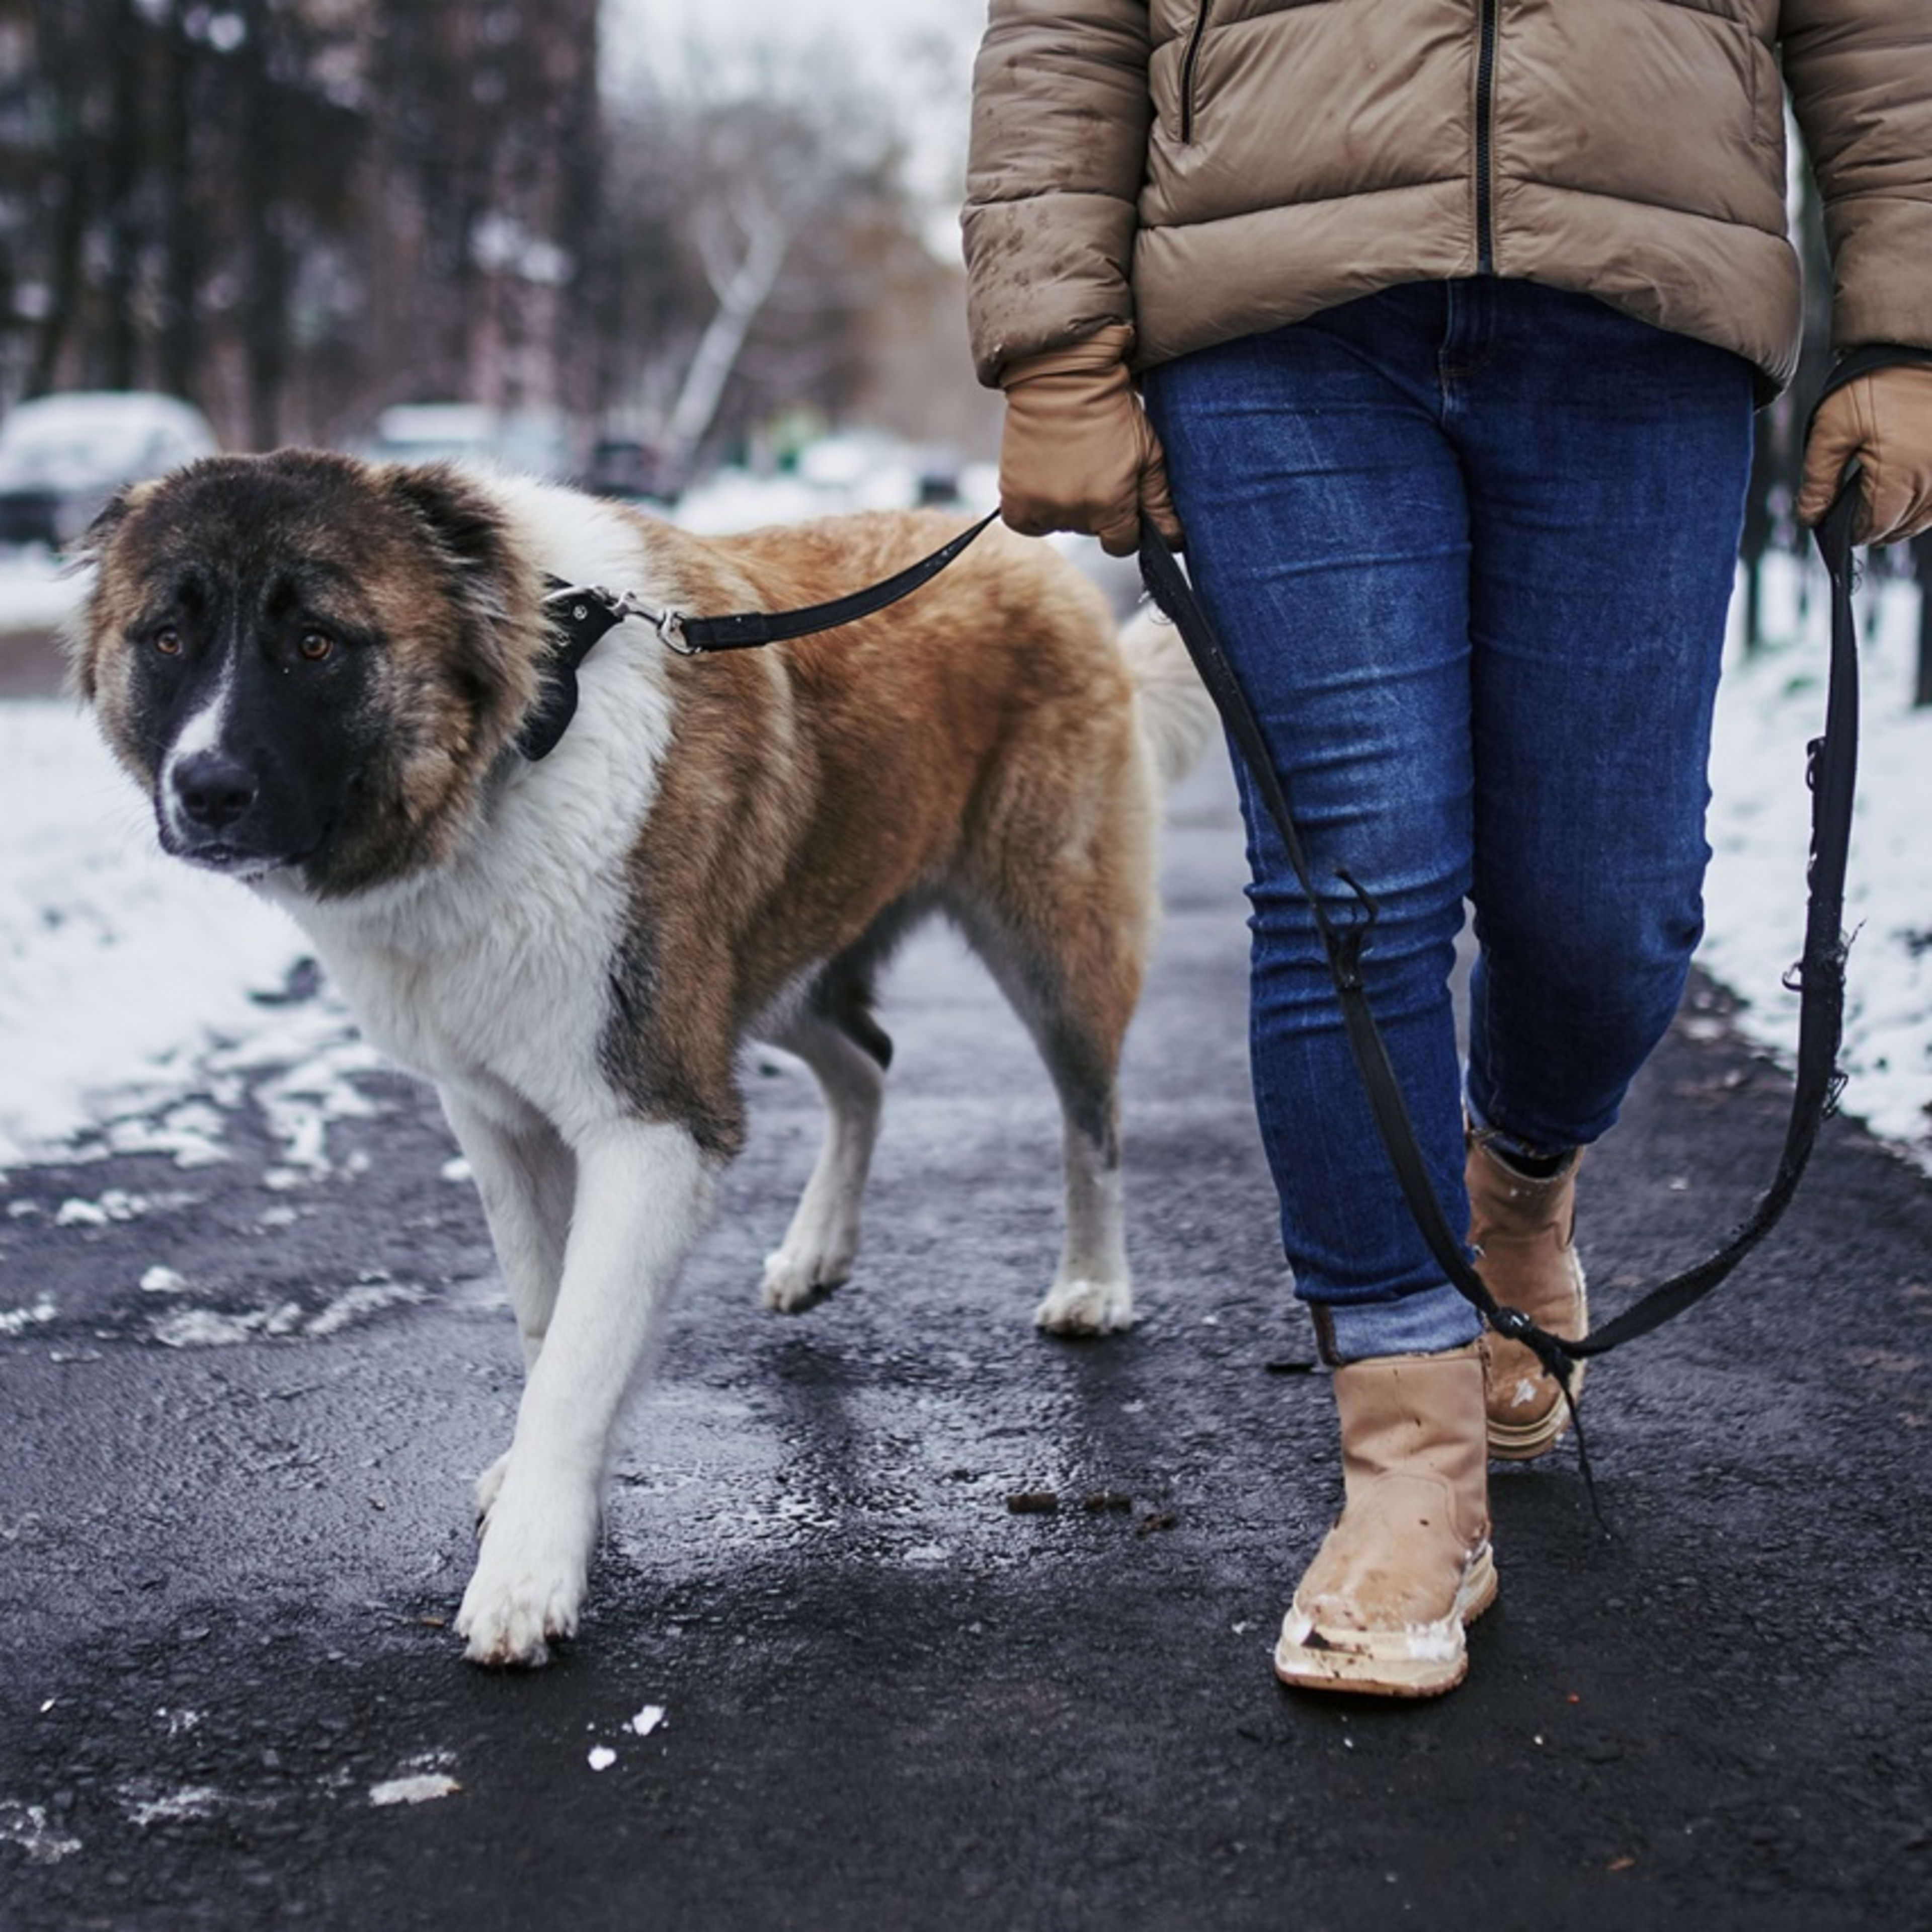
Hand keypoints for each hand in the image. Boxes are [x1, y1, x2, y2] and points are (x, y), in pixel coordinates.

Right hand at [997, 323, 1183, 557]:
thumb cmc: (1110, 410)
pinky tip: (1046, 480)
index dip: (1126, 525)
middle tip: (1094, 466)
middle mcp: (1074, 511)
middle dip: (1097, 507)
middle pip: (1090, 531)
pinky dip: (1034, 509)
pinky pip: (1026, 523)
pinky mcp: (1013, 496)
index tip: (1121, 497)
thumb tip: (1174, 542)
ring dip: (1066, 504)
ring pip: (1060, 524)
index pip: (1121, 544)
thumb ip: (1159, 502)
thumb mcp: (1147, 452)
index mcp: (1110, 505)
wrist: (1063, 374)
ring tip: (1070, 464)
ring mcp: (1041, 505)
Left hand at [1797, 362, 1931, 544]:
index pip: (1875, 526)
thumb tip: (1809, 518)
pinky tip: (1908, 488)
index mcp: (1900, 477)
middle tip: (1855, 517)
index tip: (1839, 525)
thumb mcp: (1832, 430)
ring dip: (1904, 517)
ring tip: (1880, 506)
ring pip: (1928, 515)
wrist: (1916, 344)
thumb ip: (1818, 480)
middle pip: (1903, 525)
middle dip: (1877, 526)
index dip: (1853, 531)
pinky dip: (1926, 499)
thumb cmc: (1874, 382)